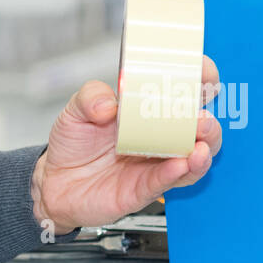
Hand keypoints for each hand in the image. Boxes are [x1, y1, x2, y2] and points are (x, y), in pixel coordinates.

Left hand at [31, 56, 221, 234]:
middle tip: (202, 120)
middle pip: (198, 132)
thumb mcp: (76, 109)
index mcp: (148, 111)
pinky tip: (180, 166)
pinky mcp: (143, 190)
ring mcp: (155, 165)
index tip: (205, 73)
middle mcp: (159, 138)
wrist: (55, 180)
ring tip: (200, 148)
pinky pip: (164, 182)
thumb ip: (91, 96)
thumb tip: (109, 103)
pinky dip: (174, 174)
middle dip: (208, 125)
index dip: (200, 82)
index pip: (184, 95)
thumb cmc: (74, 141)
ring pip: (191, 161)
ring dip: (201, 153)